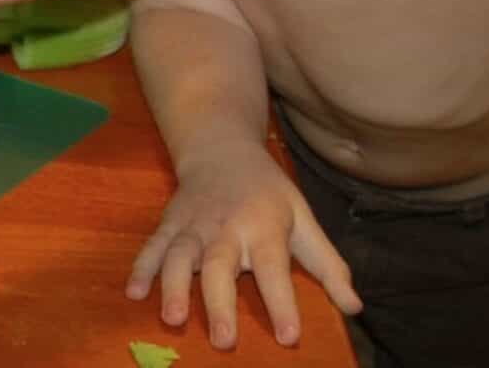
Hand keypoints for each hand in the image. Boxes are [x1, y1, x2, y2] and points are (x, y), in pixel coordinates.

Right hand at [126, 143, 361, 349]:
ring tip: (174, 318)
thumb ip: (327, 264)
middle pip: (220, 265)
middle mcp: (226, 227)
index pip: (275, 268)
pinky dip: (140, 269)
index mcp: (264, 226)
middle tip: (224, 341)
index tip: (288, 337)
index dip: (282, 302)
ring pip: (179, 256)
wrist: (220, 147)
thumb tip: (356, 307)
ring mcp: (193, 226)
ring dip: (173, 286)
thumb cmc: (267, 191)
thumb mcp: (303, 218)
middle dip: (220, 303)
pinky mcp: (169, 225)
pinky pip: (152, 247)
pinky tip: (133, 294)